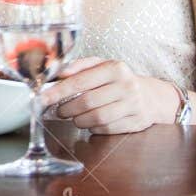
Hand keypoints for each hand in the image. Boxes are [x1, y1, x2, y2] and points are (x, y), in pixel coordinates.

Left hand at [38, 57, 178, 133]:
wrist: (152, 96)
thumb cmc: (119, 80)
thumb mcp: (102, 65)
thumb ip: (78, 66)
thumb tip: (55, 72)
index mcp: (115, 69)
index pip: (79, 82)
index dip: (58, 92)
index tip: (43, 98)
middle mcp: (126, 86)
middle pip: (86, 102)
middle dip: (67, 109)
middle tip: (59, 110)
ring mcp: (133, 106)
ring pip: (96, 118)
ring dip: (79, 120)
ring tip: (74, 117)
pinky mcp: (136, 122)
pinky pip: (107, 129)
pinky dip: (94, 128)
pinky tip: (91, 122)